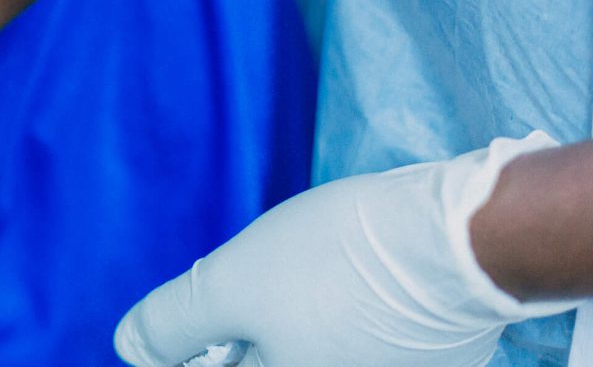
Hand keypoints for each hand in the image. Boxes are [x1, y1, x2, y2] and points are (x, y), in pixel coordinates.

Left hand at [114, 133, 576, 366]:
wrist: (463, 238)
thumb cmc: (341, 261)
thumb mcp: (231, 282)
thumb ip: (173, 323)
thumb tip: (128, 349)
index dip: (190, 354)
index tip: (186, 334)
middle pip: (267, 365)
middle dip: (240, 342)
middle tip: (230, 307)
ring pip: (309, 353)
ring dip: (284, 329)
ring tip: (296, 278)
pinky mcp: (426, 363)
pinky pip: (356, 345)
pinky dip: (333, 321)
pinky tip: (340, 279)